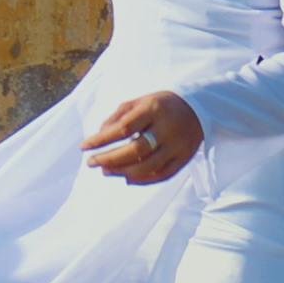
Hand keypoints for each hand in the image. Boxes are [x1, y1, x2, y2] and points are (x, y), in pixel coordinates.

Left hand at [82, 91, 203, 185]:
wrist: (199, 107)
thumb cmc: (161, 105)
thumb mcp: (139, 102)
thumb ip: (117, 117)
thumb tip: (100, 136)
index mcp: (153, 110)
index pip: (123, 129)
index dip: (101, 140)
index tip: (83, 146)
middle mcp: (167, 129)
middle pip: (135, 150)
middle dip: (109, 159)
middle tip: (91, 162)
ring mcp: (178, 146)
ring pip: (148, 166)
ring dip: (123, 172)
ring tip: (105, 171)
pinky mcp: (184, 158)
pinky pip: (162, 175)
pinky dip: (142, 180)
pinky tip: (126, 178)